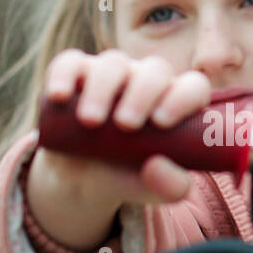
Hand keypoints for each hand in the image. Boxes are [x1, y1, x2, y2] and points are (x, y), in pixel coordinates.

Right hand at [28, 50, 211, 250]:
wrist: (84, 179)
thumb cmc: (130, 176)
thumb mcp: (152, 190)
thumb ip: (169, 187)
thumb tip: (158, 167)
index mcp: (177, 102)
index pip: (193, 87)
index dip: (182, 98)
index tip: (161, 123)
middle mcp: (148, 81)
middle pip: (155, 70)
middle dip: (141, 94)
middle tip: (126, 125)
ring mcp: (113, 73)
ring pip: (113, 63)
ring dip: (102, 89)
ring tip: (91, 122)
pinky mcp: (76, 72)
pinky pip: (70, 62)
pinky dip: (63, 75)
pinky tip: (60, 96)